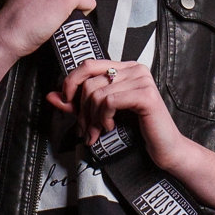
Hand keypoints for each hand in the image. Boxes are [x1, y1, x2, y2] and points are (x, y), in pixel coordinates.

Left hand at [46, 59, 192, 171]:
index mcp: (125, 68)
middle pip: (90, 80)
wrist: (163, 150)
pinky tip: (110, 126)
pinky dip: (104, 117)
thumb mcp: (100, 115)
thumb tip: (51, 95)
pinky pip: (109, 100)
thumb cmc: (135, 132)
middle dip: (81, 108)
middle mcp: (135, 68)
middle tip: (85, 129)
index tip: (66, 103)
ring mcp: (142, 80)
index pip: (88, 64)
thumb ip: (76, 105)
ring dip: (92, 117)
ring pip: (97, 92)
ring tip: (97, 131)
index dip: (71, 83)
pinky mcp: (145, 95)